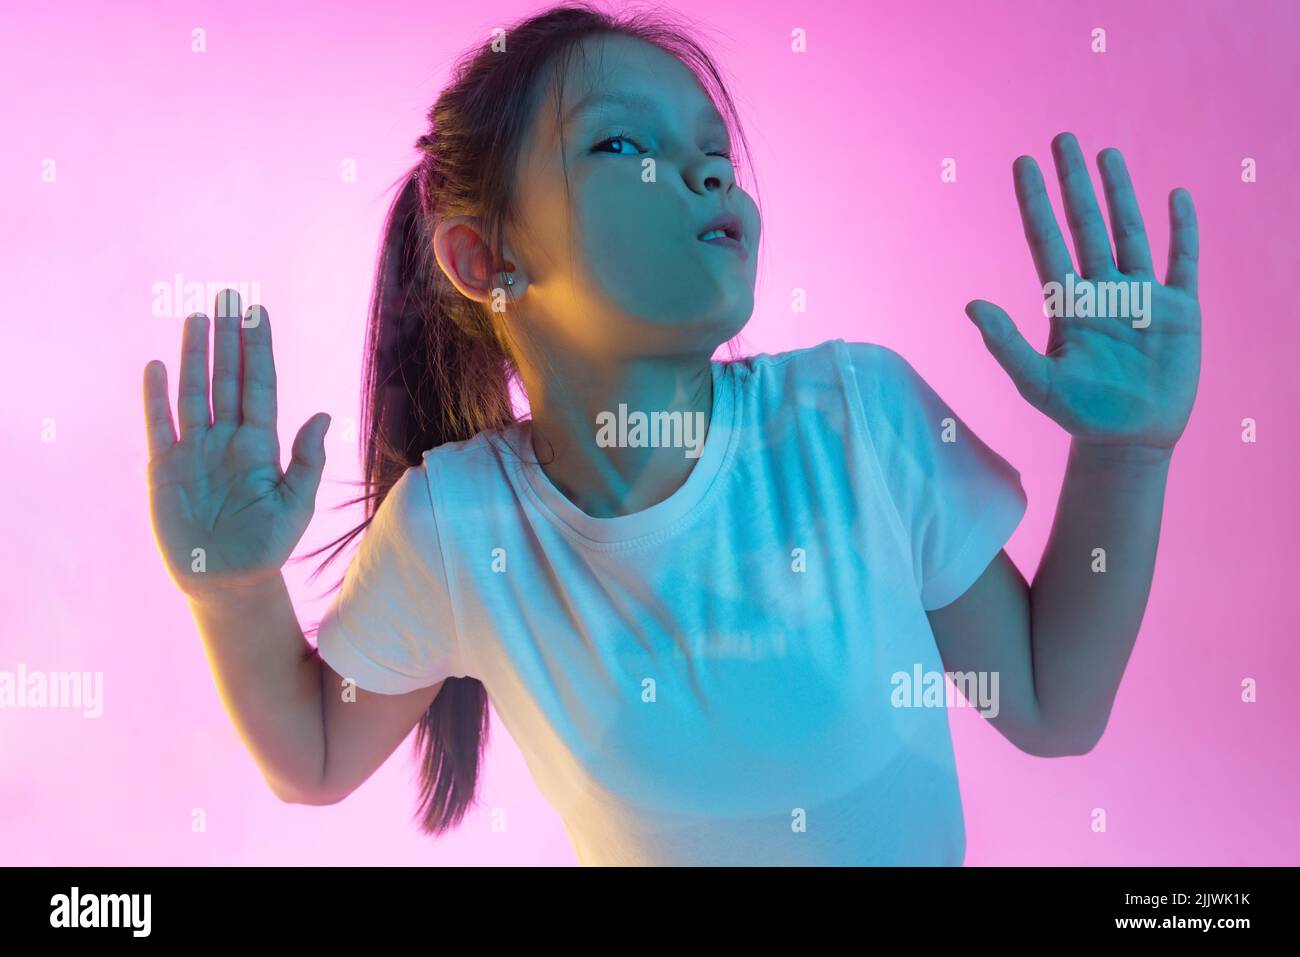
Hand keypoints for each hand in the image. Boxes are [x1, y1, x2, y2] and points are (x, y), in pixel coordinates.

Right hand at [142, 289, 331, 600]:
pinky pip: (160, 426)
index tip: (257, 312)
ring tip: (195, 317)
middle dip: (226, 338)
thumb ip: (306, 461)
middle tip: (226, 296)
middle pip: (226, 378)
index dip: (257, 348)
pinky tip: (157, 367)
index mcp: (260, 445)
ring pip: (194, 392)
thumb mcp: (295, 504)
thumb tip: (320, 416)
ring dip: (194, 355)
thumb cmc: (267, 545)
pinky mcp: (166, 469)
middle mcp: (227, 439)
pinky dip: (156, 398)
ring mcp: (195, 451)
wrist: (227, 581)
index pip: (259, 384)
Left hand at [965, 132, 1200, 453]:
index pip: (1045, 240)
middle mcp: (1101, 291)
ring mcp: (1140, 297)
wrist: (1128, 442)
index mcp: (1065, 304)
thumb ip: (1005, 343)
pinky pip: (1182, 260)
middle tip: (1061, 138)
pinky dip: (1182, 230)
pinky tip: (1176, 197)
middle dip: (1074, 182)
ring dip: (1120, 193)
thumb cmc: (1078, 414)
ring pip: (1129, 232)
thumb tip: (971, 304)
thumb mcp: (1036, 382)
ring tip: (1106, 154)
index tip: (1022, 162)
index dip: (1034, 202)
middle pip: (1085, 225)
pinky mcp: (1179, 310)